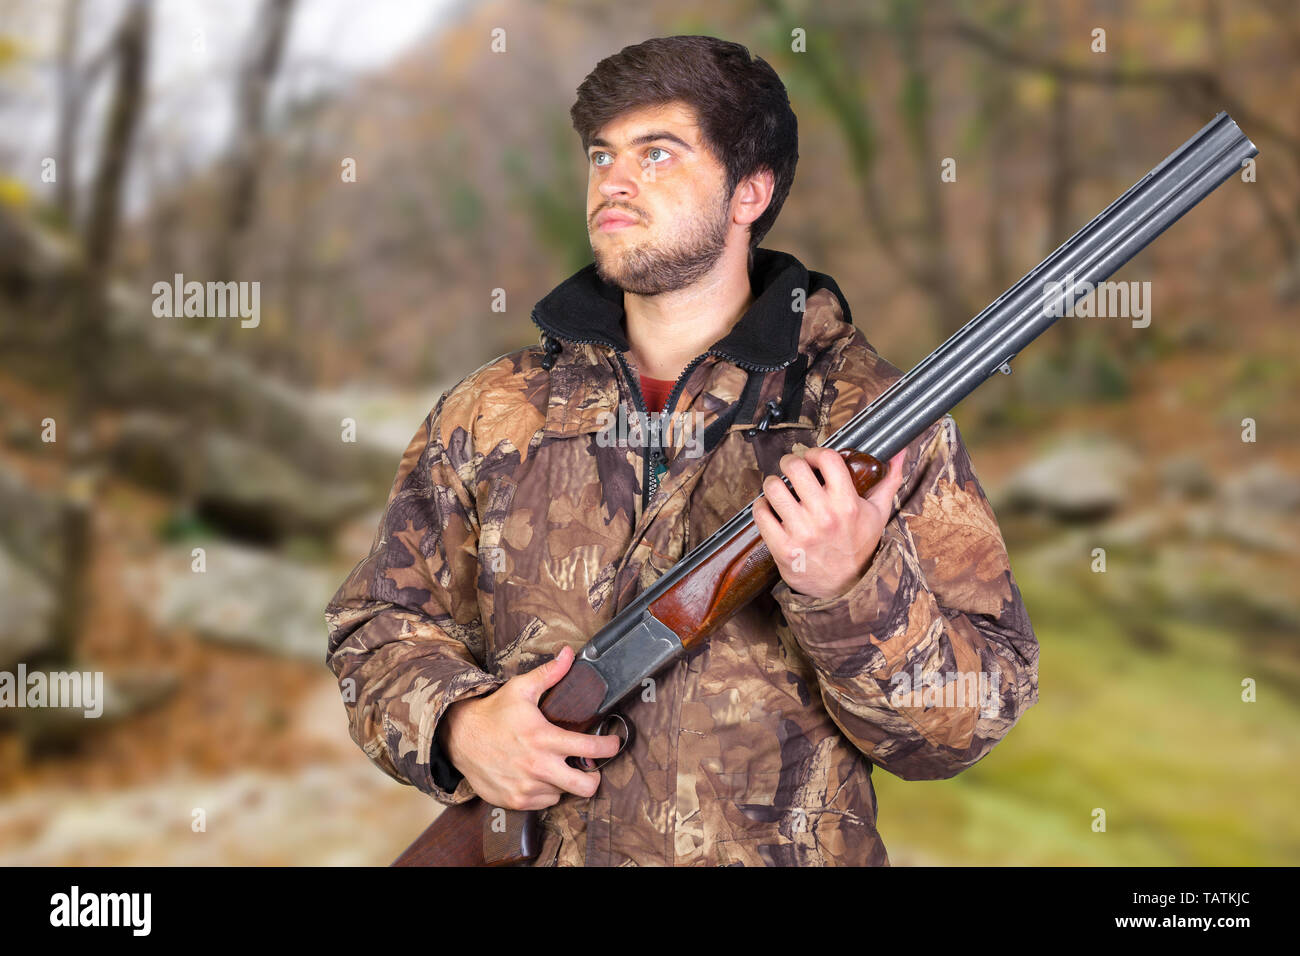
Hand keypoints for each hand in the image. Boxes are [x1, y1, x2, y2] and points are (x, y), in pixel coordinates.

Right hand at [436, 645, 622, 809]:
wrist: (459, 738)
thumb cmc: (493, 713)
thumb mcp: (521, 689)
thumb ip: (549, 674)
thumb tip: (569, 654)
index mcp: (544, 738)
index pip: (590, 748)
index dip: (609, 747)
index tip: (614, 744)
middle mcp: (538, 766)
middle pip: (585, 786)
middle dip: (594, 778)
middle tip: (590, 768)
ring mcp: (526, 787)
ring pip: (563, 793)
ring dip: (564, 782)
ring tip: (555, 766)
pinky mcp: (515, 801)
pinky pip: (544, 802)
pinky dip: (545, 791)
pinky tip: (537, 776)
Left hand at [752, 447, 906, 600]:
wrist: (844, 588)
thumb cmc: (859, 547)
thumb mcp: (878, 514)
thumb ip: (889, 481)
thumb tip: (900, 453)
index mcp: (847, 504)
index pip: (827, 459)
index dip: (815, 452)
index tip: (812, 458)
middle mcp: (824, 516)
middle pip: (795, 467)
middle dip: (790, 462)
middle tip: (791, 468)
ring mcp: (802, 532)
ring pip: (773, 487)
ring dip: (773, 482)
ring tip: (779, 487)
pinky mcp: (783, 547)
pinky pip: (760, 513)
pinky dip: (761, 505)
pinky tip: (770, 508)